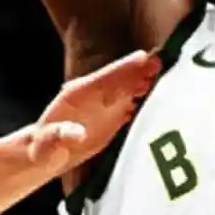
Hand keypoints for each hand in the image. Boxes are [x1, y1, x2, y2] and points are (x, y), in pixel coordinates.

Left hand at [27, 50, 161, 171]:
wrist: (46, 156)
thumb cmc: (41, 149)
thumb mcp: (43, 145)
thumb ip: (57, 136)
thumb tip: (76, 134)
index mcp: (76, 96)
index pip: (103, 78)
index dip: (123, 68)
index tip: (144, 58)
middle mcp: (95, 96)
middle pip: (122, 80)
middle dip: (143, 71)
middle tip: (167, 64)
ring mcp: (107, 105)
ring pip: (132, 90)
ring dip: (150, 85)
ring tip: (173, 80)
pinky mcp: (116, 117)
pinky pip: (136, 106)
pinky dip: (149, 102)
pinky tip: (166, 102)